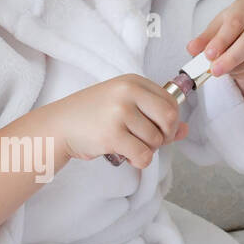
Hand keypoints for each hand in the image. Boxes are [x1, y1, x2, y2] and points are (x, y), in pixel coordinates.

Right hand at [45, 73, 188, 168]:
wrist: (58, 126)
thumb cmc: (91, 115)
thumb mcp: (123, 106)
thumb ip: (154, 115)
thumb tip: (185, 129)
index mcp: (132, 82)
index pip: (171, 101)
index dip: (169, 121)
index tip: (155, 128)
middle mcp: (126, 93)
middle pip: (169, 118)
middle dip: (164, 136)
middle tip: (147, 141)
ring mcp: (119, 113)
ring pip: (156, 140)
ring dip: (146, 150)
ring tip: (127, 145)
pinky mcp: (112, 135)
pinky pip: (143, 155)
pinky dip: (139, 161)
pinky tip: (124, 155)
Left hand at [186, 0, 243, 87]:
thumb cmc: (232, 29)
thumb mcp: (216, 29)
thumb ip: (204, 39)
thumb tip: (191, 49)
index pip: (235, 22)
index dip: (222, 40)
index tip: (208, 55)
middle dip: (230, 58)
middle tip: (214, 71)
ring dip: (237, 67)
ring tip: (221, 70)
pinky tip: (235, 72)